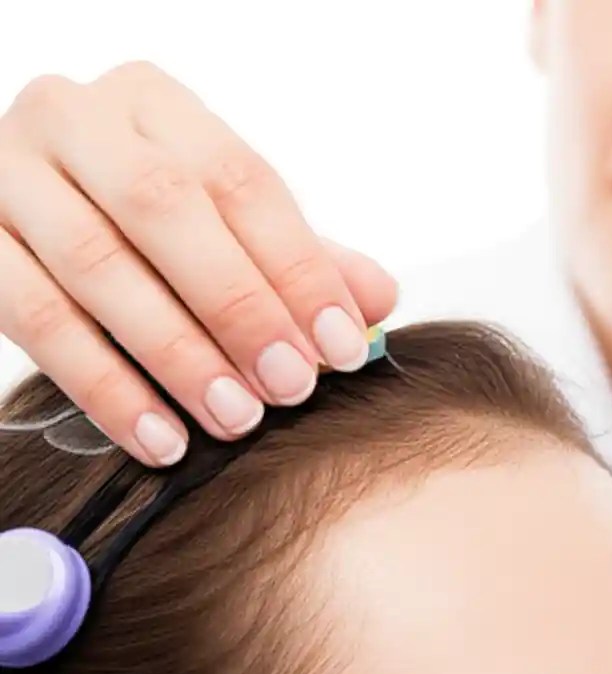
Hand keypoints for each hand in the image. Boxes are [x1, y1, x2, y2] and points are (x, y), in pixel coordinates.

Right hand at [0, 61, 398, 466]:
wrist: (24, 212)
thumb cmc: (145, 223)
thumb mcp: (223, 226)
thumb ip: (299, 256)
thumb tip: (379, 298)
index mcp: (153, 103)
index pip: (240, 179)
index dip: (299, 266)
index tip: (344, 344)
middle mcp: (74, 120)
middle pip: (165, 210)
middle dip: (239, 306)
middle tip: (291, 385)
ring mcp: (6, 176)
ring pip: (97, 267)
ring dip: (178, 354)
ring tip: (235, 417)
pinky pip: (37, 321)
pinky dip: (106, 388)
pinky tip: (161, 436)